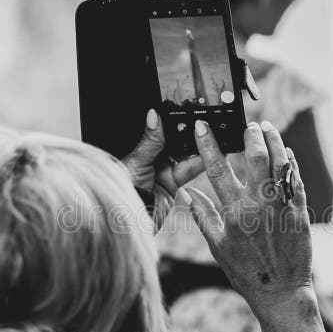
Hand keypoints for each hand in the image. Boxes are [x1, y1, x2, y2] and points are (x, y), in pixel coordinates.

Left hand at [122, 109, 202, 230]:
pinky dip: (201, 162)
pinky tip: (211, 152)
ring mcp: (163, 174)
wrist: (123, 221)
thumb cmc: (120, 191)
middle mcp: (152, 160)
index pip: (160, 132)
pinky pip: (189, 171)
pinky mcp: (173, 187)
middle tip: (204, 120)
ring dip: (199, 146)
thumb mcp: (136, 162)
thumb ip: (150, 141)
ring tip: (212, 132)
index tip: (187, 111)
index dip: (173, 122)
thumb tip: (154, 114)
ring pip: (185, 156)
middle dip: (189, 133)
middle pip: (175, 143)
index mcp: (139, 150)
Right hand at [185, 119, 313, 322]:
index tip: (202, 125)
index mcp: (235, 212)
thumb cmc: (246, 273)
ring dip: (273, 140)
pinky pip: (295, 179)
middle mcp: (259, 205)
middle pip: (254, 156)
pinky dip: (290, 162)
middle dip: (250, 134)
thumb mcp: (217, 247)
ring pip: (279, 162)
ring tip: (267, 128)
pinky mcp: (300, 211)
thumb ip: (203, 216)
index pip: (217, 168)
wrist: (281, 291)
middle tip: (247, 123)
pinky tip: (285, 152)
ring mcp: (282, 206)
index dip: (208, 143)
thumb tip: (187, 193)